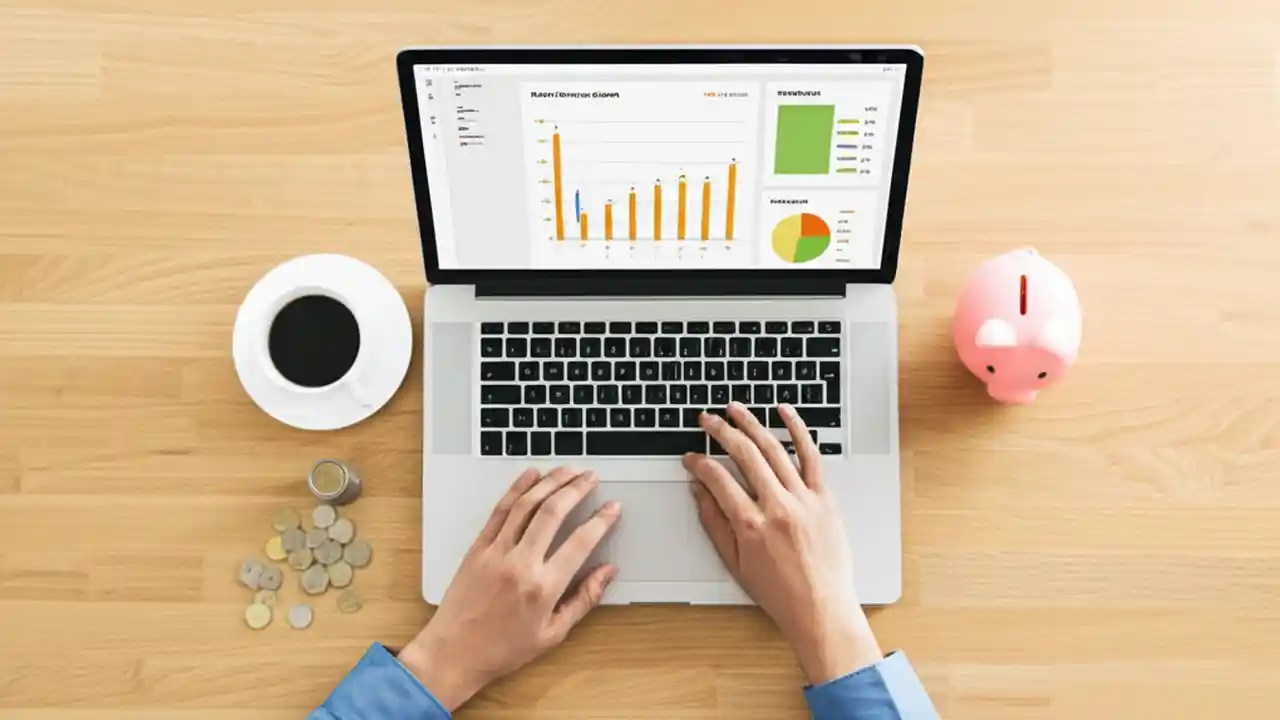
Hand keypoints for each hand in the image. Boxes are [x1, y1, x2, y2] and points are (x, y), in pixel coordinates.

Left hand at [398, 467, 620, 709]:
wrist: (454, 653)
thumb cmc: (502, 649)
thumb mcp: (553, 633)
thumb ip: (584, 599)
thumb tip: (607, 572)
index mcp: (543, 587)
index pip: (581, 542)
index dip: (601, 520)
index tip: (612, 508)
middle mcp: (520, 563)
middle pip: (553, 512)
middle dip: (577, 489)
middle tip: (591, 478)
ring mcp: (496, 552)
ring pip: (527, 505)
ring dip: (550, 482)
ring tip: (567, 470)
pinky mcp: (478, 548)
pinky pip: (500, 511)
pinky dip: (517, 489)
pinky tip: (531, 476)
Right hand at [684, 402, 882, 684]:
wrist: (821, 607)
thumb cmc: (779, 592)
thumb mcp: (734, 562)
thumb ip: (714, 523)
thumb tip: (699, 491)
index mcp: (750, 525)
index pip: (717, 478)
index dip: (699, 462)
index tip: (691, 456)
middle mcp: (777, 507)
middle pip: (744, 454)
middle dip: (721, 431)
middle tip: (707, 419)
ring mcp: (803, 499)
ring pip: (774, 449)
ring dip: (752, 423)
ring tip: (735, 409)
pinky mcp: (824, 497)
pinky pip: (811, 456)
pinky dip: (798, 430)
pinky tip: (784, 412)